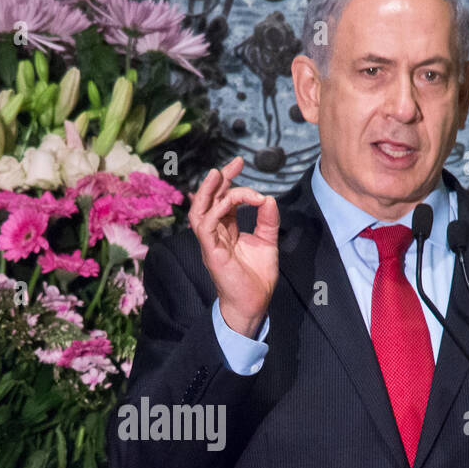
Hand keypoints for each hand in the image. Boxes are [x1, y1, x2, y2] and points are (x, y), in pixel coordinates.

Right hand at [187, 156, 279, 338]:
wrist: (254, 304)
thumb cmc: (257, 277)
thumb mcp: (267, 242)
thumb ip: (267, 221)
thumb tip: (269, 199)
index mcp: (225, 231)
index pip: (222, 200)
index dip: (229, 181)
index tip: (241, 165)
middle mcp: (214, 234)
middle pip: (208, 200)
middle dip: (219, 180)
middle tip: (235, 164)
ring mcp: (210, 243)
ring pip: (199, 211)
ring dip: (208, 191)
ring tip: (219, 174)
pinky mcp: (211, 253)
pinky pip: (205, 226)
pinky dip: (216, 210)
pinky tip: (232, 201)